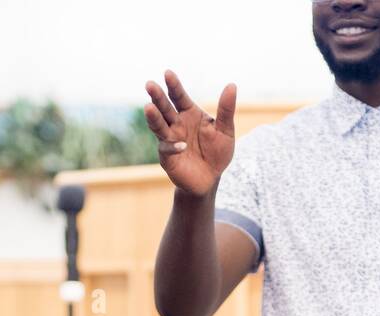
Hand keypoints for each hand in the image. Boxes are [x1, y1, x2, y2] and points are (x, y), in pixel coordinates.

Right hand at [144, 70, 236, 198]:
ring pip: (159, 126)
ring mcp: (170, 139)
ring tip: (148, 107)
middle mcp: (176, 124)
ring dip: (153, 117)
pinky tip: (182, 146)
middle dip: (157, 97)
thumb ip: (226, 110)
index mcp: (189, 113)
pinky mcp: (167, 156)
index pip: (179, 96)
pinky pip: (167, 148)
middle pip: (164, 108)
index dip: (173, 85)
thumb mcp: (226, 131)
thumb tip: (232, 85)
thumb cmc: (217, 153)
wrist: (211, 179)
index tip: (168, 73)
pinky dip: (173, 146)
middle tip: (149, 85)